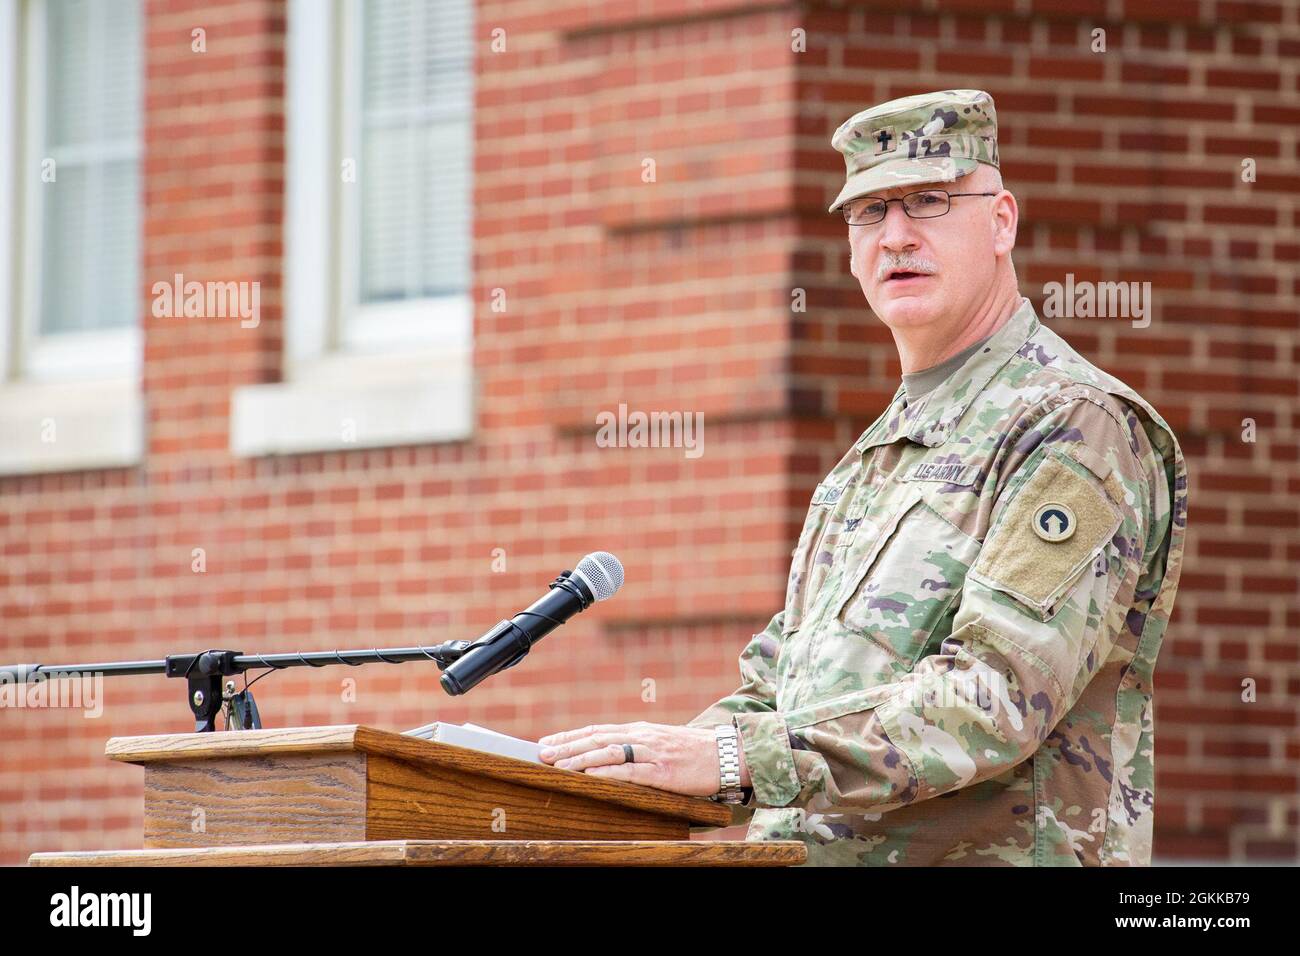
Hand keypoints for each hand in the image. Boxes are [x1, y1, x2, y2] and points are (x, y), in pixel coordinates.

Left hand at [537, 721, 746, 797]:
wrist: (727, 755)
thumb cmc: (695, 752)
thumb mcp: (663, 743)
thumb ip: (639, 746)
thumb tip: (610, 753)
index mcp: (641, 730)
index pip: (598, 730)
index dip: (571, 736)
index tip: (548, 741)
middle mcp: (643, 737)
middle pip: (597, 738)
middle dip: (567, 745)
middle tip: (542, 752)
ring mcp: (652, 753)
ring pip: (608, 752)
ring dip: (580, 758)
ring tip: (558, 763)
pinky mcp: (662, 772)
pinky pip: (629, 771)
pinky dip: (607, 772)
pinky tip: (590, 775)